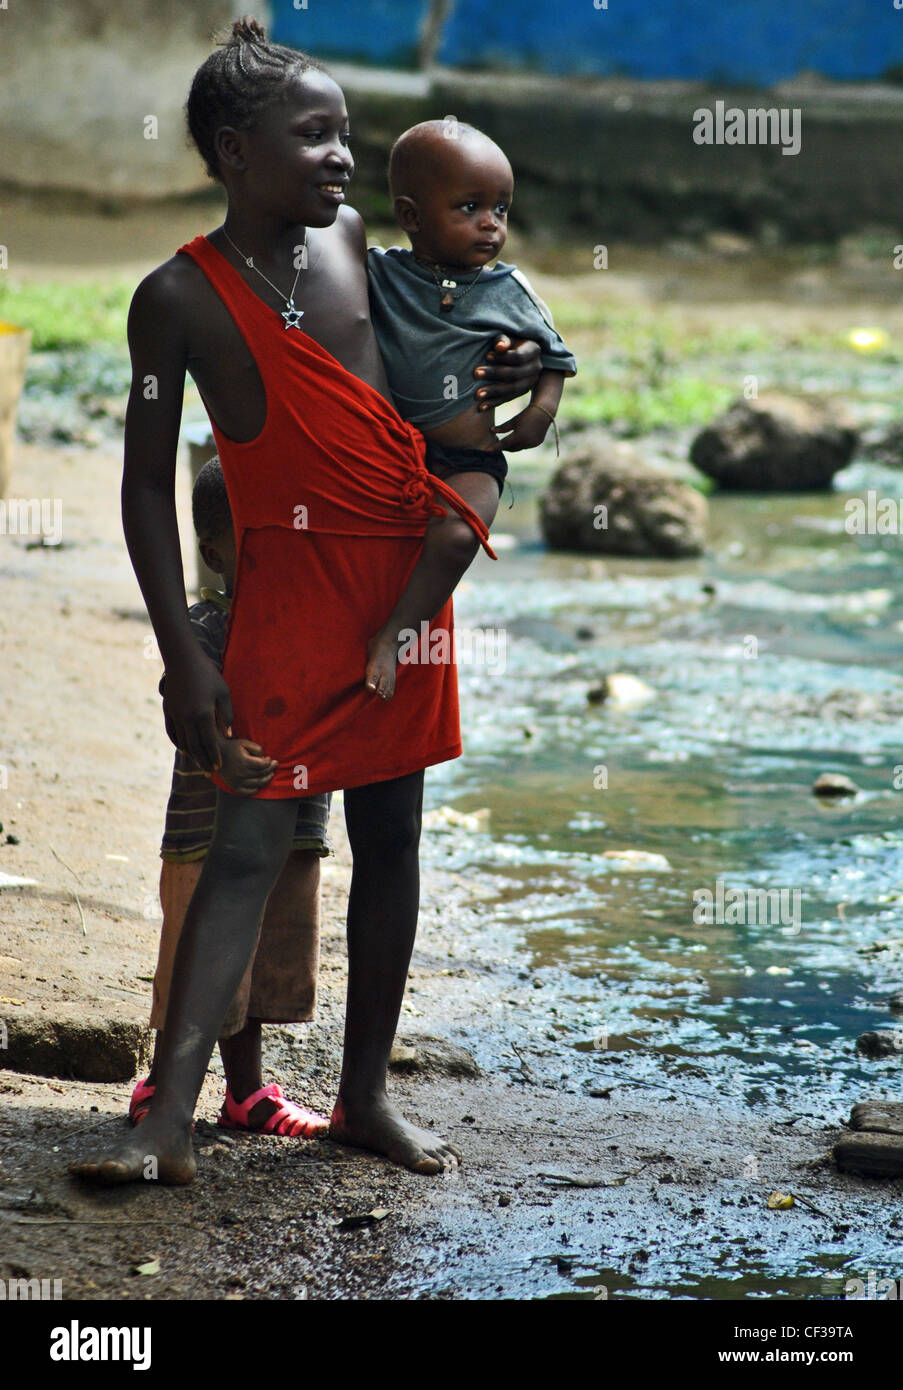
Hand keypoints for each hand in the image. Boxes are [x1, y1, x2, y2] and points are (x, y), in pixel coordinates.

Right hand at [161, 650, 233, 772]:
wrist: (182, 659)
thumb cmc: (207, 674)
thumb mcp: (223, 692)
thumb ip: (226, 715)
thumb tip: (228, 735)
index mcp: (203, 714)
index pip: (209, 742)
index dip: (214, 756)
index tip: (219, 766)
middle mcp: (187, 717)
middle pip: (195, 746)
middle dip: (203, 760)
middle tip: (209, 771)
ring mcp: (175, 714)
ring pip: (182, 741)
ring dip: (191, 754)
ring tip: (199, 762)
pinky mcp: (168, 710)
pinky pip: (172, 732)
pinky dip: (178, 742)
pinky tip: (184, 748)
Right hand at [215, 736, 277, 794]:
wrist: (214, 754)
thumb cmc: (232, 747)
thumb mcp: (245, 743)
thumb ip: (257, 748)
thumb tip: (265, 758)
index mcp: (244, 762)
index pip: (263, 765)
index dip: (270, 762)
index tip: (270, 758)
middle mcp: (241, 773)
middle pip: (262, 774)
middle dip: (271, 769)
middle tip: (274, 764)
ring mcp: (237, 781)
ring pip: (258, 784)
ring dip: (266, 779)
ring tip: (270, 774)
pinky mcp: (234, 786)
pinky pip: (248, 792)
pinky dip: (256, 789)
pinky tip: (258, 784)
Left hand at [474, 335, 541, 410]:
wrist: (515, 354)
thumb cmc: (507, 342)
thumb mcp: (506, 337)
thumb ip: (503, 340)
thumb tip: (499, 347)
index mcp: (534, 350)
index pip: (519, 357)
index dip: (502, 357)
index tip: (486, 356)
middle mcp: (536, 367)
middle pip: (515, 374)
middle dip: (494, 374)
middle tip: (476, 373)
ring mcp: (531, 382)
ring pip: (512, 390)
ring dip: (493, 392)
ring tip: (477, 394)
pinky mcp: (522, 392)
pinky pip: (508, 399)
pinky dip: (493, 403)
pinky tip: (481, 407)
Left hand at [492, 404, 549, 451]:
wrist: (544, 411)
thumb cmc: (527, 413)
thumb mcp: (514, 420)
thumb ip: (502, 427)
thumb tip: (491, 431)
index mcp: (519, 436)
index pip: (503, 444)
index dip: (495, 447)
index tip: (487, 450)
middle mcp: (526, 443)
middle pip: (511, 448)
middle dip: (504, 447)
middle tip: (496, 445)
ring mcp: (533, 444)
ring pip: (519, 448)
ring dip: (512, 446)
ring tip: (505, 444)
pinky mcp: (537, 443)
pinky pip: (526, 446)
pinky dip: (520, 444)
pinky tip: (517, 441)